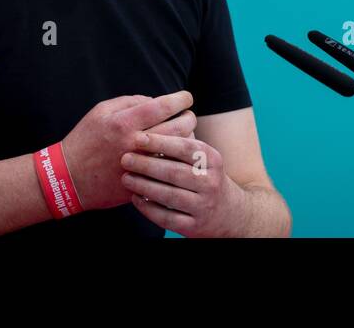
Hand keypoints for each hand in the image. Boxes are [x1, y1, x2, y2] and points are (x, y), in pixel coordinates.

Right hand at [57, 91, 194, 211]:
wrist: (67, 178)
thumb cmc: (85, 139)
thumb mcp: (100, 111)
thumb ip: (130, 101)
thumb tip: (155, 100)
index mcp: (124, 123)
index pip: (163, 106)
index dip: (180, 99)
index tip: (187, 97)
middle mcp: (134, 144)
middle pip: (178, 129)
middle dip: (190, 118)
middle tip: (189, 115)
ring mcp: (139, 166)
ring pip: (177, 151)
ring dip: (187, 140)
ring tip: (186, 134)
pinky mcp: (140, 183)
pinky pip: (166, 170)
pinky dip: (175, 160)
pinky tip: (175, 154)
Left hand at [120, 131, 245, 236]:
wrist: (228, 212)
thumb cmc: (205, 177)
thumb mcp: (203, 159)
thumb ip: (182, 145)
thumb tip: (150, 127)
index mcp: (212, 160)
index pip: (185, 148)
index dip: (161, 142)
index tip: (138, 137)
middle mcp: (210, 182)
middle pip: (175, 172)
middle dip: (147, 164)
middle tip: (125, 158)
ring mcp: (203, 206)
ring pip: (169, 196)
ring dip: (144, 186)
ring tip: (126, 177)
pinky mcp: (194, 226)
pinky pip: (167, 218)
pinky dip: (148, 208)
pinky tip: (136, 199)